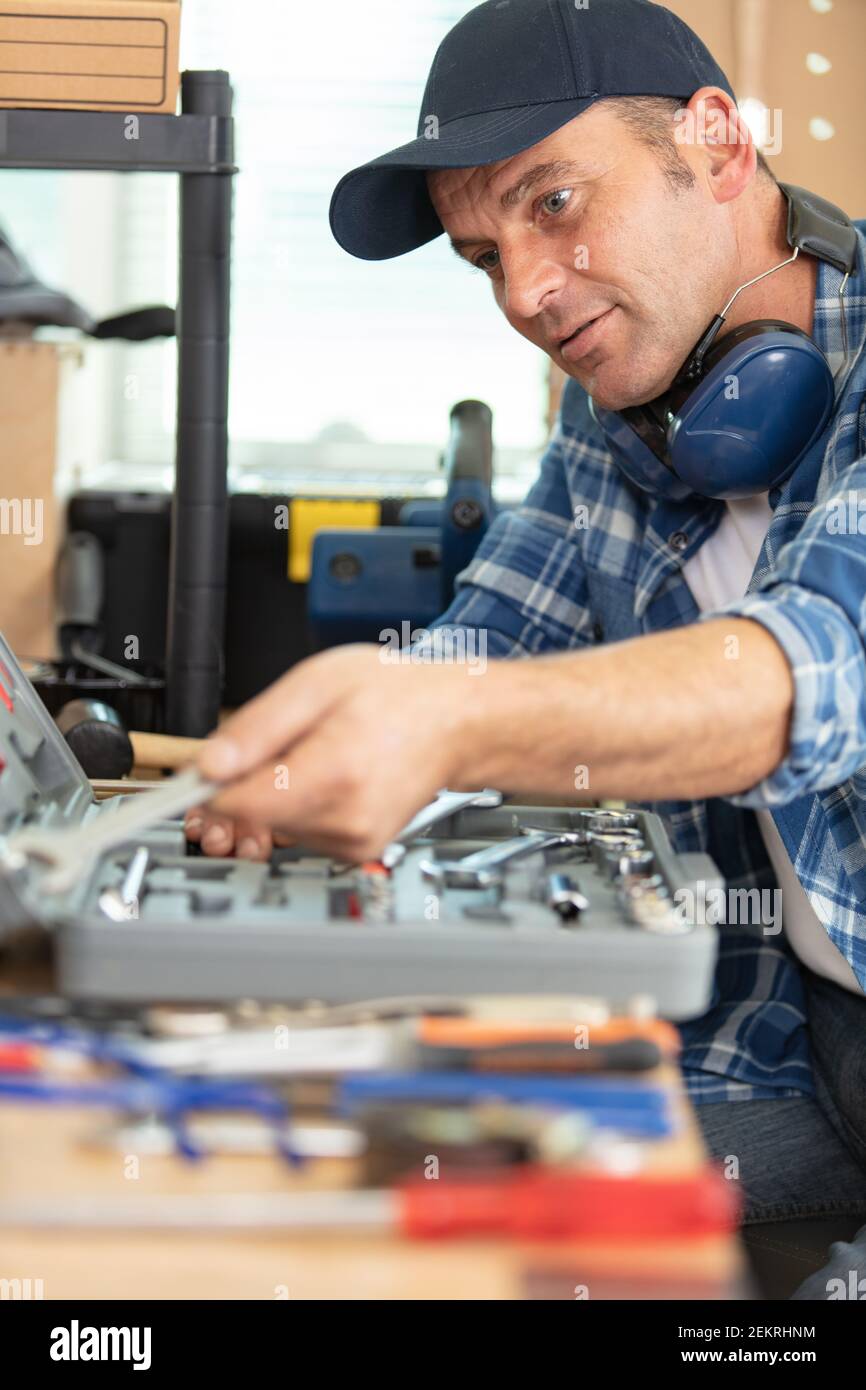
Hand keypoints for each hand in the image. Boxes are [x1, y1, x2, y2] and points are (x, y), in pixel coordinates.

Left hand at [194, 643, 482, 860]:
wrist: (455, 723)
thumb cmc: (397, 697)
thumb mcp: (318, 683)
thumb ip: (258, 726)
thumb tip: (208, 764)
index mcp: (334, 774)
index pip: (238, 804)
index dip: (208, 785)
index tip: (197, 772)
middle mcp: (346, 819)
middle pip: (252, 818)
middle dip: (245, 784)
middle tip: (268, 746)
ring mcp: (354, 842)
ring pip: (273, 827)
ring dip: (274, 795)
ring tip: (311, 753)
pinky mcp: (357, 851)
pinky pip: (300, 832)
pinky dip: (299, 807)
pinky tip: (325, 775)